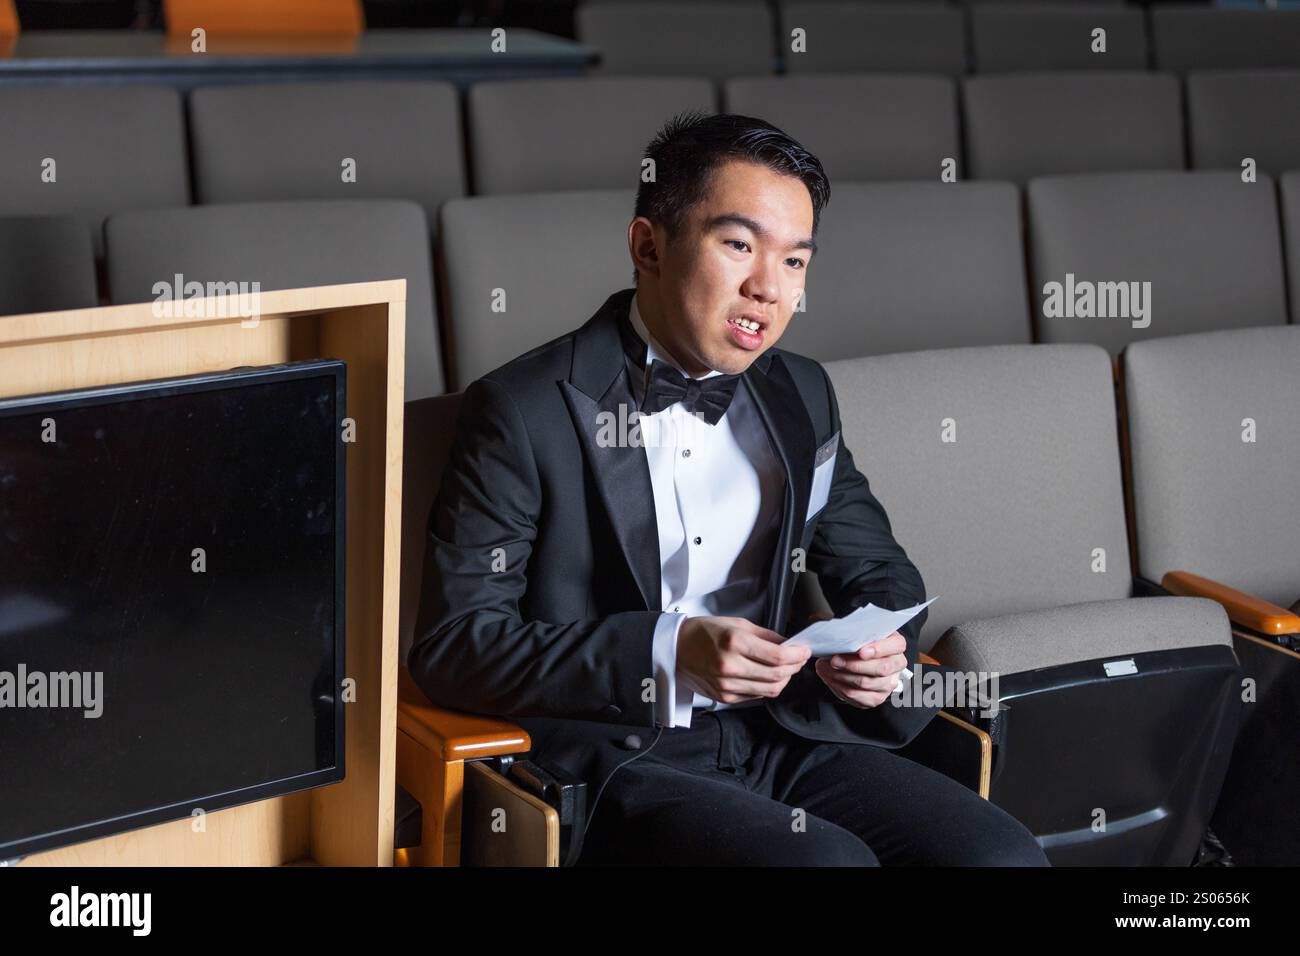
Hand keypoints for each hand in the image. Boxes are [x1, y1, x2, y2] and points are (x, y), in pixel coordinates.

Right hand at [676, 616, 811, 703]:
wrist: (676, 649)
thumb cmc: (704, 632)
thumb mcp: (736, 624)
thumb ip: (765, 635)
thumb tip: (789, 644)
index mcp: (734, 643)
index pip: (777, 656)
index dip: (797, 655)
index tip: (804, 650)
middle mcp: (730, 666)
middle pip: (777, 675)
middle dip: (794, 667)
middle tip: (799, 659)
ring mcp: (726, 685)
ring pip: (770, 689)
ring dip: (784, 679)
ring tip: (786, 668)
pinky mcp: (724, 697)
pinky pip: (756, 696)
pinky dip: (767, 687)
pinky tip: (767, 676)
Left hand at [815, 631, 908, 709]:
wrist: (862, 659)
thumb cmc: (861, 642)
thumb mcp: (861, 631)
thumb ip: (853, 630)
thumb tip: (831, 630)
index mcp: (896, 645)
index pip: (896, 645)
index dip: (879, 649)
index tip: (861, 651)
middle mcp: (896, 665)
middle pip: (881, 668)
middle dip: (854, 664)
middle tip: (834, 660)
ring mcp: (888, 684)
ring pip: (866, 683)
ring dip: (842, 676)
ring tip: (825, 667)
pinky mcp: (876, 698)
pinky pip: (858, 696)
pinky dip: (839, 687)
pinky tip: (829, 677)